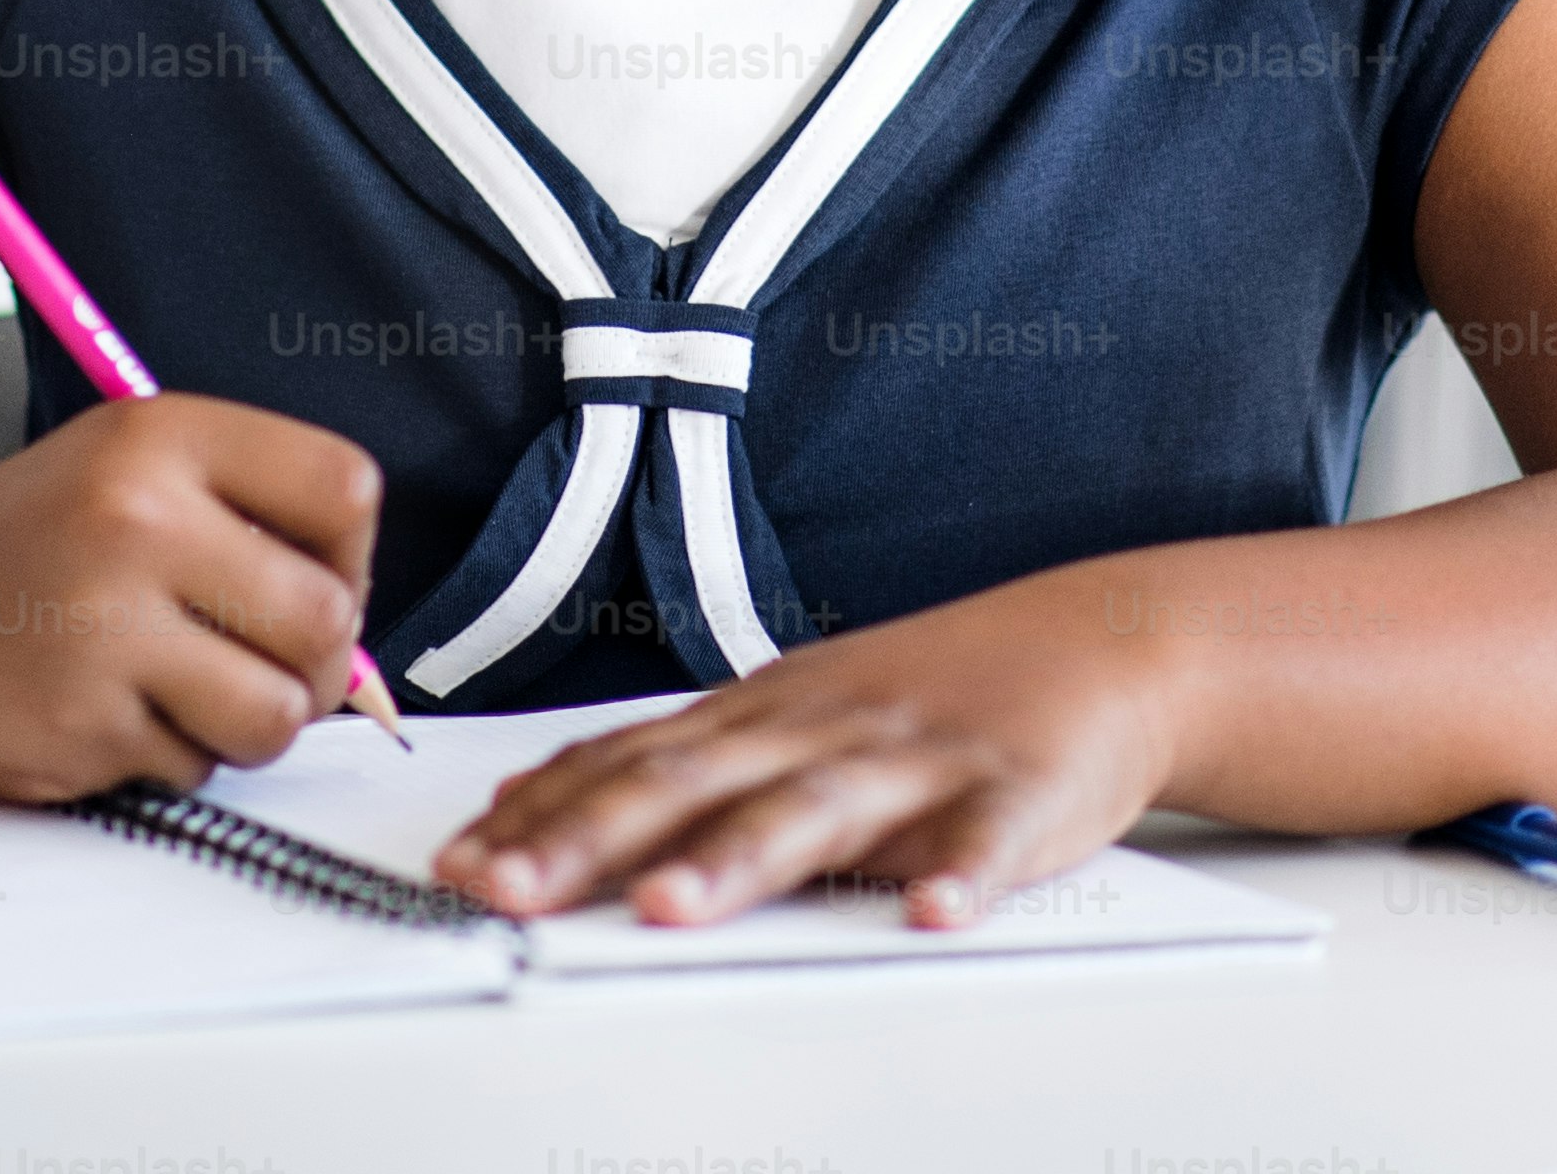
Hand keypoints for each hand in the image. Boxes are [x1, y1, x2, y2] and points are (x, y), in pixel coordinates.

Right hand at [0, 396, 381, 800]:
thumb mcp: (130, 472)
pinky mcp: (77, 724)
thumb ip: (249, 524)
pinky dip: (168, 760)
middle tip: (261, 665)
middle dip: (316, 663)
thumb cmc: (28, 543)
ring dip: (249, 726)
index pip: (344, 490)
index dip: (352, 553)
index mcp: (160, 435)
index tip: (310, 579)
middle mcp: (135, 519)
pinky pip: (194, 769)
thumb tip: (369, 660)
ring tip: (188, 697)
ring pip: (276, 714)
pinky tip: (106, 714)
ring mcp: (103, 627)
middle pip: (327, 617)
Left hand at [432, 573, 1188, 928]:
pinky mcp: (1017, 791)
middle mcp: (824, 727)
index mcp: (763, 715)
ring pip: (821, 808)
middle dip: (594, 840)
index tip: (458, 864)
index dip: (543, 817)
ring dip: (743, 857)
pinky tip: (936, 915)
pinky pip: (988, 838)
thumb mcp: (787, 712)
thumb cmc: (929, 692)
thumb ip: (670, 762)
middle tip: (508, 889)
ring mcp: (919, 756)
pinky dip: (963, 875)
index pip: (631, 763)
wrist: (1098, 641)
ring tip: (673, 908)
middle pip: (696, 783)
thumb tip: (529, 806)